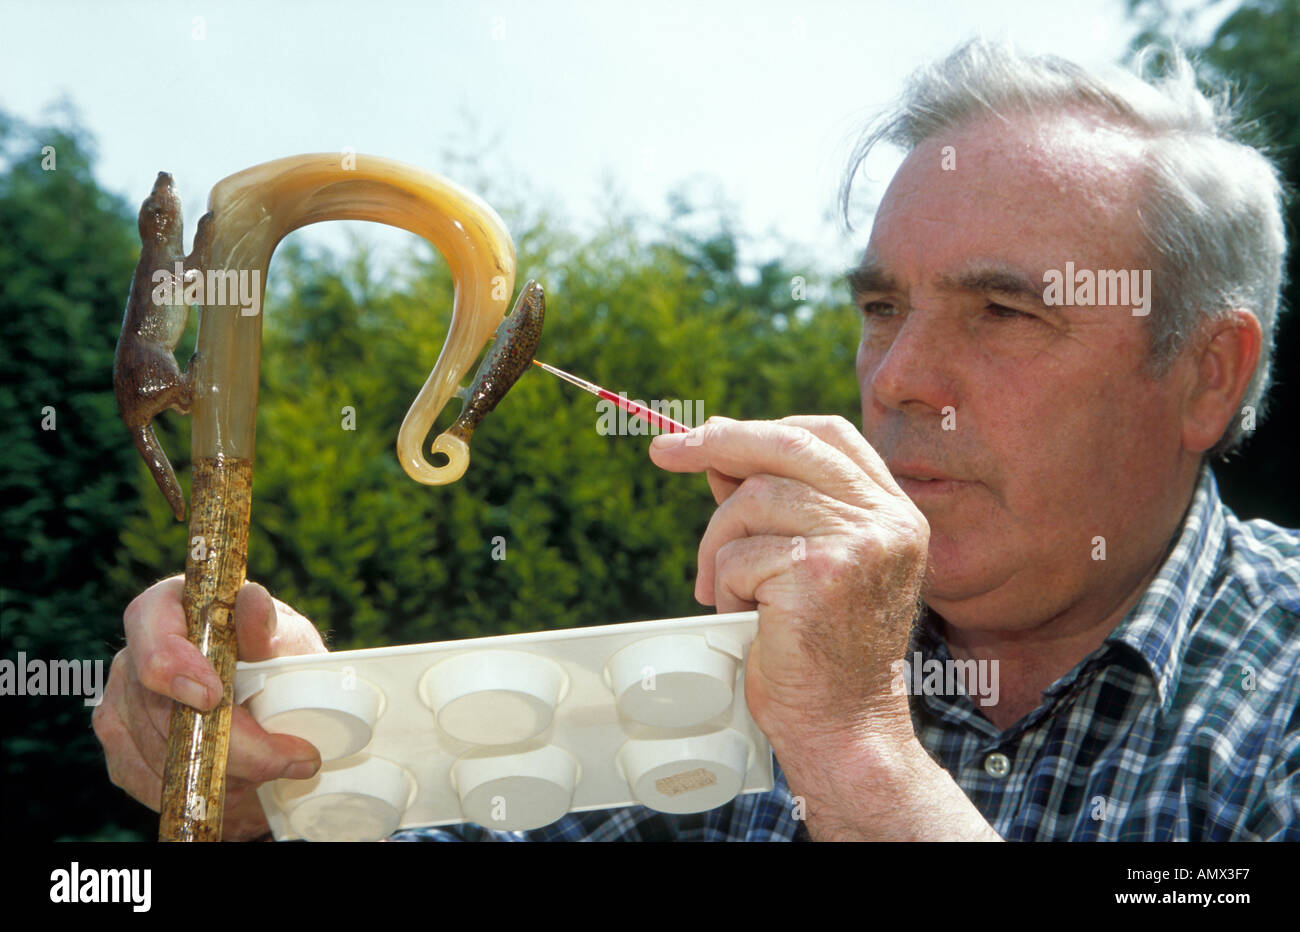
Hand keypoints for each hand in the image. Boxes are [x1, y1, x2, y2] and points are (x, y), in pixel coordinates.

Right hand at [92, 576, 327, 840]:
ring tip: (276, 765)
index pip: (149, 624)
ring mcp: (121, 702)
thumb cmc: (279, 661)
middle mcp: (134, 653)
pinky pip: (152, 781)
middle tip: (289, 757)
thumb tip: (252, 598)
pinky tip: (240, 779)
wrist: (276, 710)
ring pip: (159, 750)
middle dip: (229, 741)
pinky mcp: (123, 747)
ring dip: (224, 768)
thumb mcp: (286, 643)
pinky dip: (201, 786)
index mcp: (171, 607)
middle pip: (159, 704)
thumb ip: (266, 629)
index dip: (174, 662)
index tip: (213, 696)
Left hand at [649, 415, 927, 758]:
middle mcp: (886, 519)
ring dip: (719, 547)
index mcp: (893, 511)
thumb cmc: (819, 650)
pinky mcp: (819, 571)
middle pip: (786, 447)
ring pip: (751, 500)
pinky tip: (747, 618)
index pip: (827, 435)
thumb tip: (715, 453)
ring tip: (728, 593)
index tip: (708, 433)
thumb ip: (774, 505)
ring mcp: (857, 542)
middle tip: (663, 451)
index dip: (763, 428)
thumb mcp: (806, 562)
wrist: (842, 725)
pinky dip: (726, 586)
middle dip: (716, 442)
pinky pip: (739, 553)